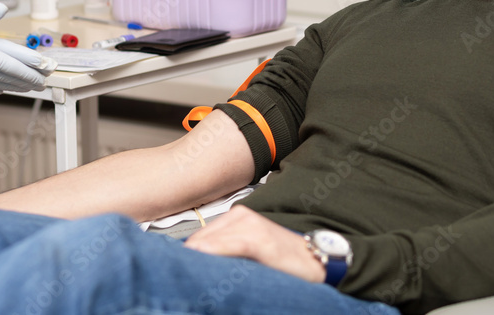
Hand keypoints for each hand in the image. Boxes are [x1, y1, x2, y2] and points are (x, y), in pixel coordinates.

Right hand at [0, 3, 47, 91]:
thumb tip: (2, 8)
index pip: (14, 65)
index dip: (31, 69)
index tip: (46, 73)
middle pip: (11, 77)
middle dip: (28, 80)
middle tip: (44, 84)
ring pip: (0, 84)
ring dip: (16, 86)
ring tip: (28, 89)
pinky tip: (1, 90)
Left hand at [184, 205, 324, 282]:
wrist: (316, 260)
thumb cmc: (282, 259)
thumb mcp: (248, 251)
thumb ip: (224, 251)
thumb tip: (193, 264)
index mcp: (236, 217)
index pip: (199, 238)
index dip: (189, 256)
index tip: (177, 270)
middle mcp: (241, 216)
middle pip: (200, 240)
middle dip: (191, 258)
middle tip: (182, 276)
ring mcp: (250, 225)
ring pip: (210, 243)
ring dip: (198, 259)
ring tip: (190, 276)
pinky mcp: (259, 239)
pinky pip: (228, 246)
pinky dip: (213, 254)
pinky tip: (201, 262)